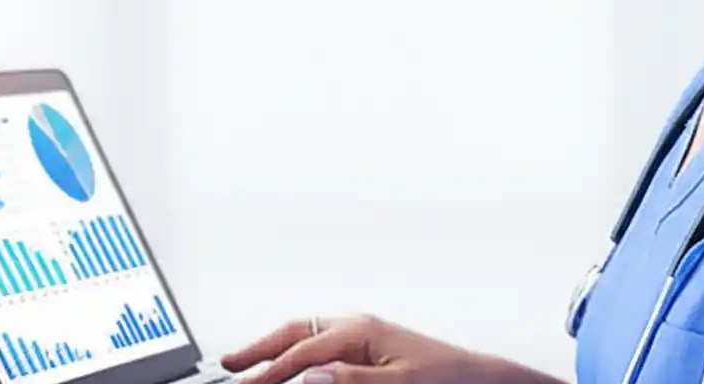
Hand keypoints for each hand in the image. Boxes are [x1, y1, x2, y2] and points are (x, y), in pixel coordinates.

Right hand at [220, 314, 492, 383]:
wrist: (475, 376)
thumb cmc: (443, 378)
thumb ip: (352, 380)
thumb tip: (310, 376)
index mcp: (360, 330)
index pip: (303, 351)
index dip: (271, 371)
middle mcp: (355, 326)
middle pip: (294, 332)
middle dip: (259, 348)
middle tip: (229, 367)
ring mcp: (358, 334)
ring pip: (302, 334)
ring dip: (273, 348)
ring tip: (245, 364)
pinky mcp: (363, 346)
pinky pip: (317, 344)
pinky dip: (294, 352)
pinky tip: (285, 365)